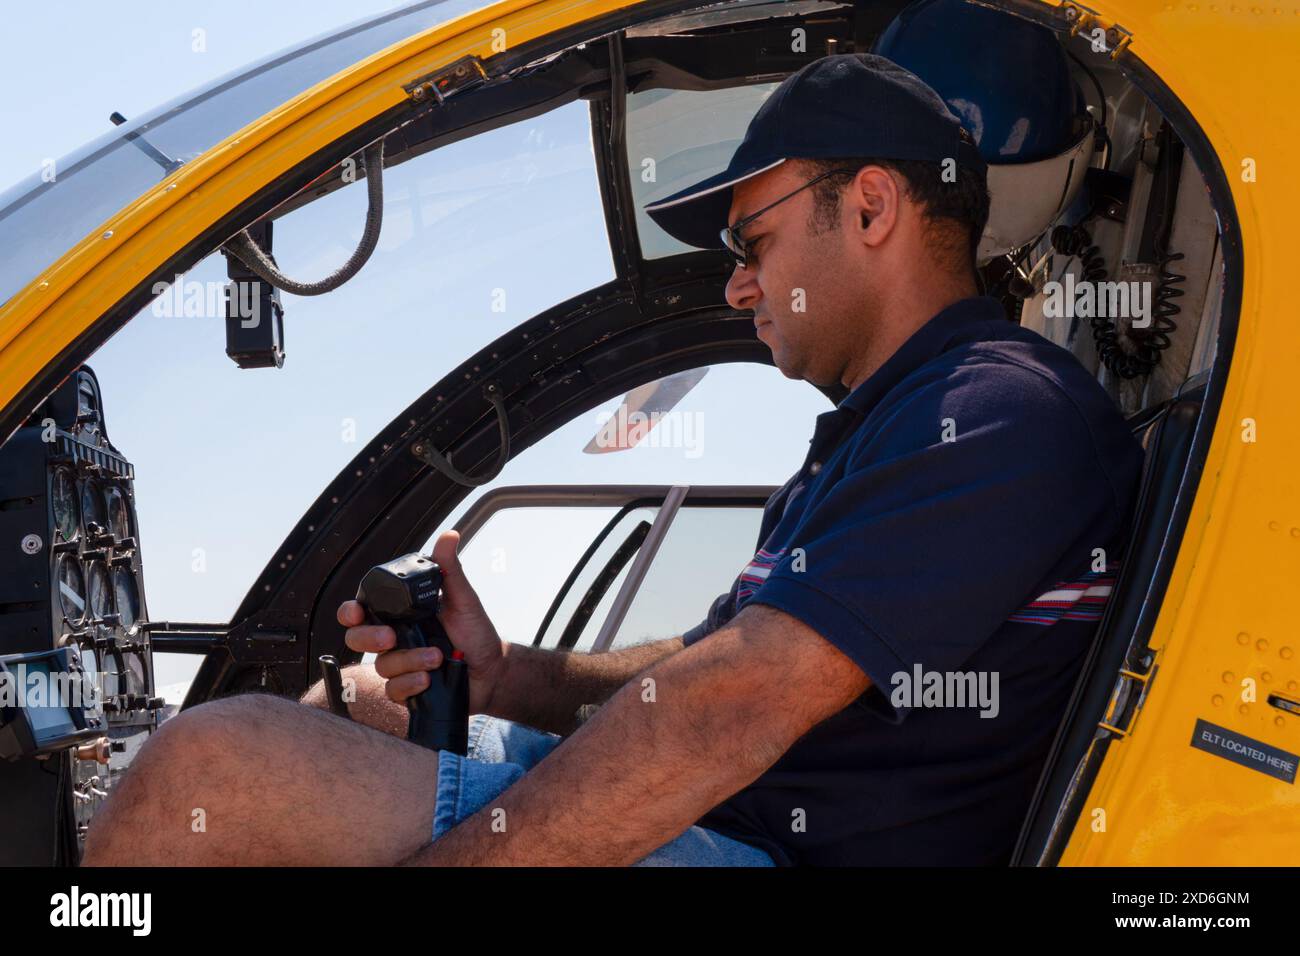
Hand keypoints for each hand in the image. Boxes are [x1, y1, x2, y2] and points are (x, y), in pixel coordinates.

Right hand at [338, 530, 505, 716]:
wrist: (492, 670)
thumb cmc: (475, 634)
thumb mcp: (464, 600)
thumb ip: (450, 570)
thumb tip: (449, 536)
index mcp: (401, 614)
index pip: (363, 610)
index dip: (350, 611)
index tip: (356, 611)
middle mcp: (394, 639)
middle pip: (357, 639)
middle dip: (369, 637)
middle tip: (391, 637)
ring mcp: (399, 665)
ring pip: (382, 665)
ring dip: (408, 661)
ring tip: (436, 657)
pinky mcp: (407, 689)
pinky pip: (393, 690)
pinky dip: (410, 684)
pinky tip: (428, 679)